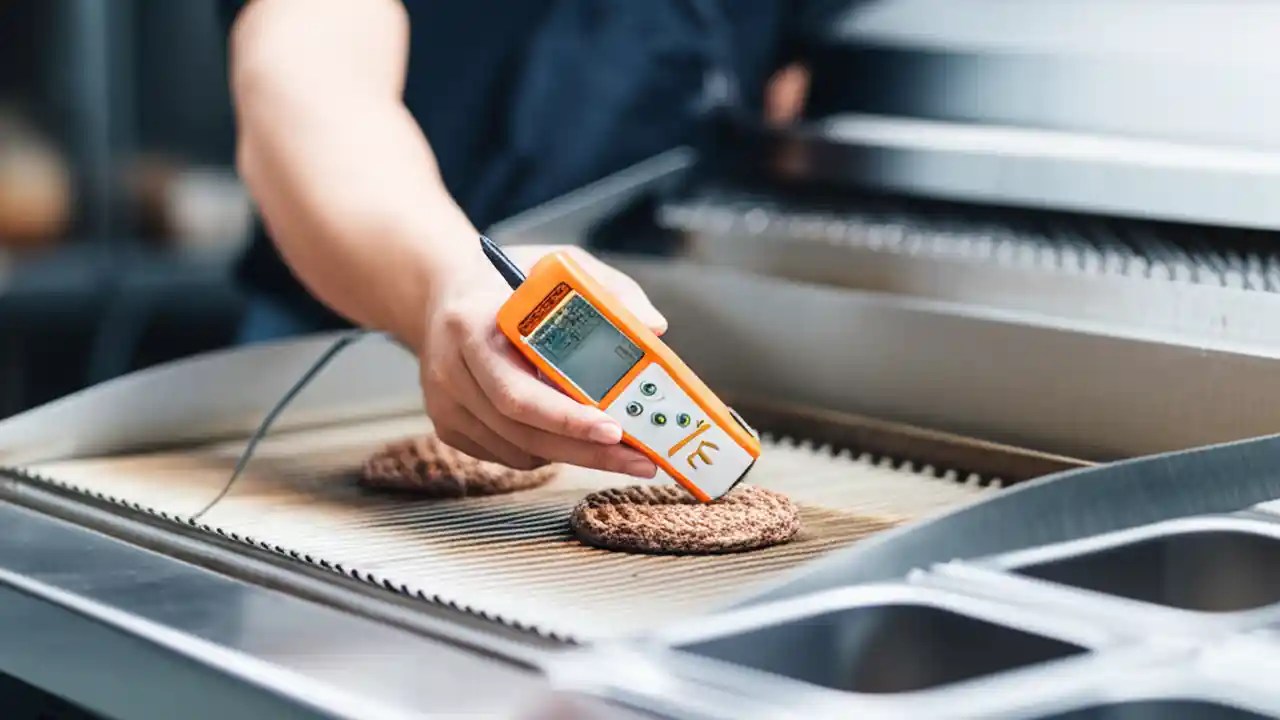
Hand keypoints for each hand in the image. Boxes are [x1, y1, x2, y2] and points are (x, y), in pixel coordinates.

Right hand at [417, 245, 666, 475]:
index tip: (615, 428)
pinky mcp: (449, 424)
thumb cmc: (509, 279)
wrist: (444, 292)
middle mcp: (451, 369)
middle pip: (521, 429)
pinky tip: (573, 437)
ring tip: (622, 452)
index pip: (519, 389)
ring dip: (574, 454)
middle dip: (586, 450)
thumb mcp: (559, 264)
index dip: (567, 417)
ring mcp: (445, 402)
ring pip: (518, 449)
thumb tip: (654, 328)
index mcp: (473, 324)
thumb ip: (609, 290)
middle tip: (639, 459)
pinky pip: (507, 453)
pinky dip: (546, 451)